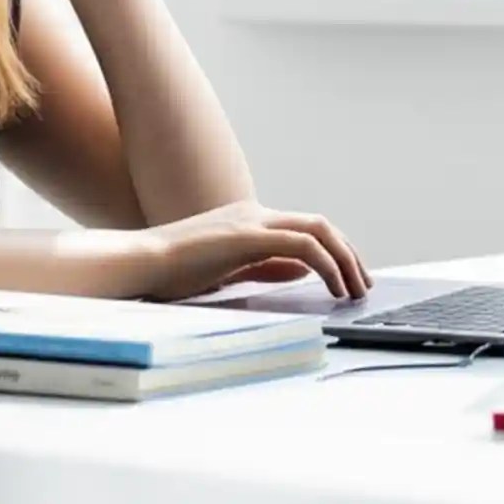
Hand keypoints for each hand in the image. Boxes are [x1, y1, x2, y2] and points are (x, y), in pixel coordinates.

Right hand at [141, 201, 372, 301]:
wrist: (141, 261)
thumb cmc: (173, 270)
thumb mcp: (229, 269)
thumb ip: (266, 266)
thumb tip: (300, 271)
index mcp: (248, 220)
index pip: (305, 229)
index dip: (333, 252)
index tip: (348, 278)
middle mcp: (255, 213)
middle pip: (319, 225)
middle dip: (348, 255)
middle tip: (362, 285)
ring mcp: (252, 221)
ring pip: (318, 230)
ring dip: (345, 260)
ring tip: (355, 290)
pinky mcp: (250, 235)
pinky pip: (303, 245)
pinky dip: (327, 264)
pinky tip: (334, 287)